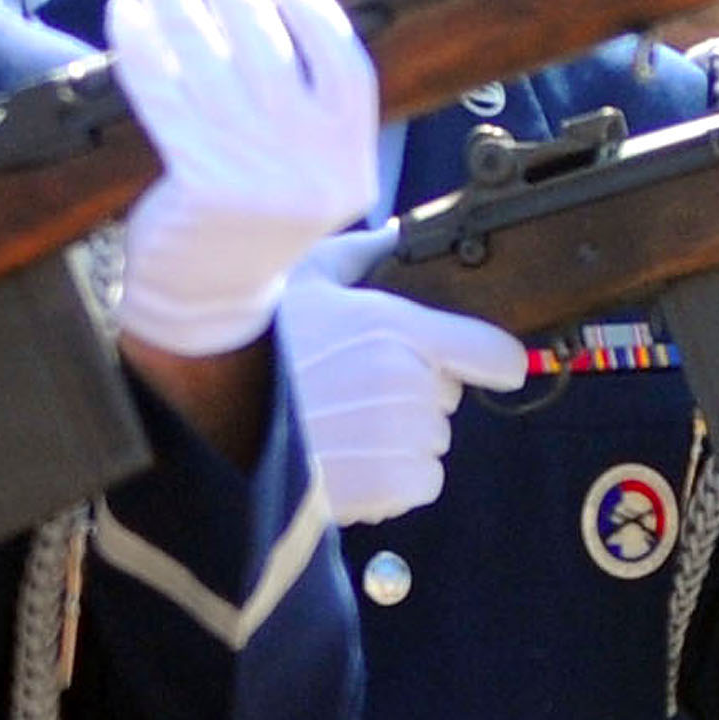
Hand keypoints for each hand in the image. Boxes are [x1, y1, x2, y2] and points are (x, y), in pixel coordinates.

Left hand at [109, 0, 380, 354]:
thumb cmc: (251, 216)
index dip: (316, 15)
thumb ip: (303, 106)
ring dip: (180, 10)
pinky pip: (164, 97)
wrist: (208, 296)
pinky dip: (140, 50)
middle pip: (274, 56)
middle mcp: (314, 172)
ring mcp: (259, 179)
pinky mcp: (202, 185)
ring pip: (213, 69)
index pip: (347, 69)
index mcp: (351, 165)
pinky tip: (125, 18)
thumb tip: (270, 3)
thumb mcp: (304, 171)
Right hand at [273, 232, 532, 525]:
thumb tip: (399, 235)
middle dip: (418, 395)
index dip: (491, 360)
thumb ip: (361, 254)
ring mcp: (401, 436)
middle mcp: (408, 381)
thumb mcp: (306, 282)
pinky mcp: (390, 484)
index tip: (482, 366)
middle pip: (449, 396)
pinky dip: (395, 480)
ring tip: (347, 427)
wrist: (223, 426)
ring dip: (403, 439)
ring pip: (434, 441)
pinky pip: (422, 482)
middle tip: (360, 391)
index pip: (495, 353)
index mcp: (399, 328)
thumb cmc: (268, 351)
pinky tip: (350, 460)